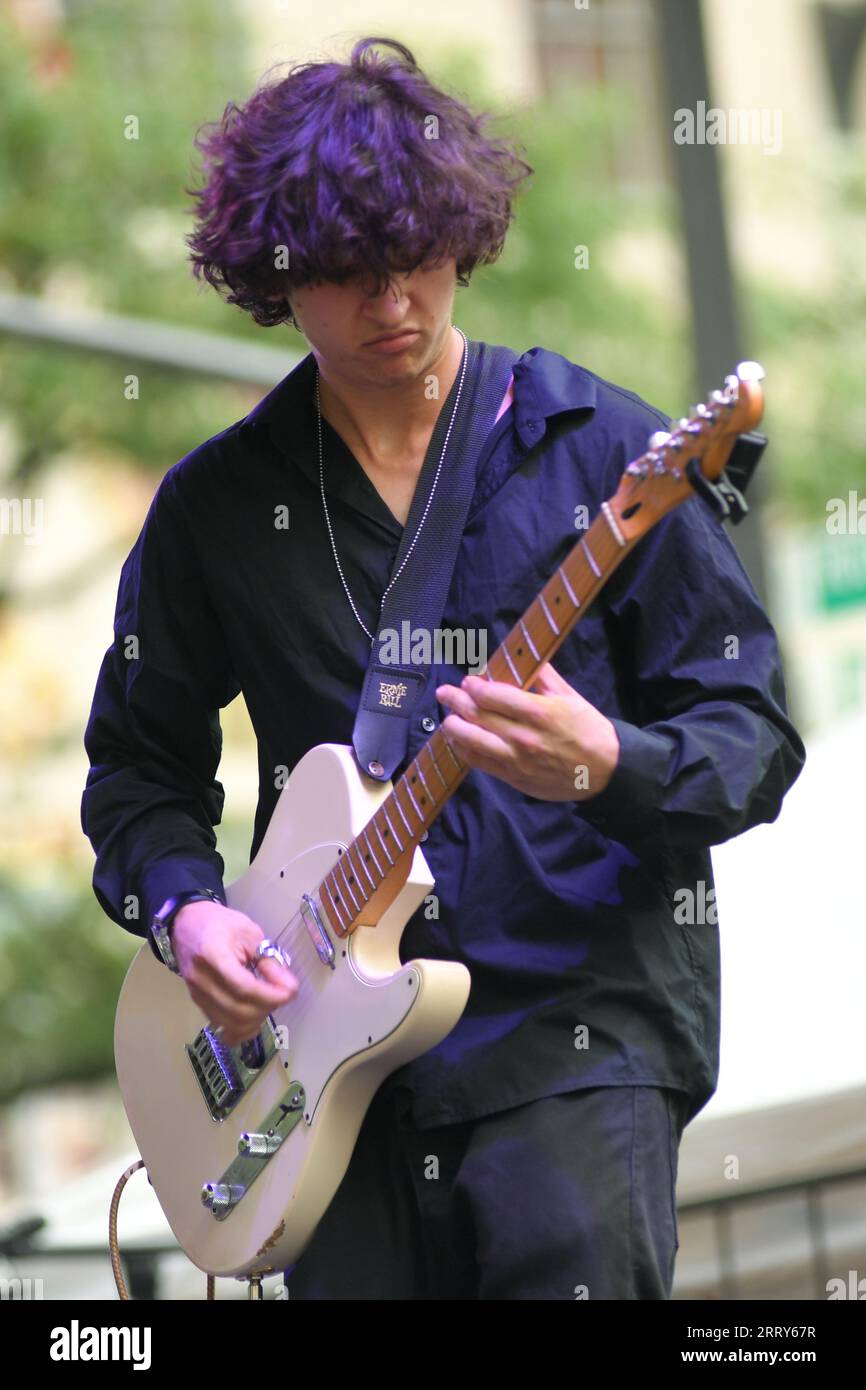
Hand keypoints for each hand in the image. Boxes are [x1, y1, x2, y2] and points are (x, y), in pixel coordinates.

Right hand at [171, 900, 298, 1046]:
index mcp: (212, 955)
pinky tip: (256, 1017)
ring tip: (270, 999)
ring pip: (231, 1023)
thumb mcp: (249, 932)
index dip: (271, 995)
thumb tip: (287, 986)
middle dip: (268, 1006)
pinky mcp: (198, 1003)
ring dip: (258, 1018)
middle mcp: (201, 980)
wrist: (186, 924)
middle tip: (282, 992)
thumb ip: (268, 959)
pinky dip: (243, 1028)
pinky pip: (222, 1025)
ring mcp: (197, 995)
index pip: (244, 988)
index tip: (291, 990)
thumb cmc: (219, 923)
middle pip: (238, 1010)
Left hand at [434, 660, 619, 801]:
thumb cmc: (589, 731)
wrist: (605, 771)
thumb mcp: (571, 697)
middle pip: (478, 716)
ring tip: (448, 718)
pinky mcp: (514, 778)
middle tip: (444, 693)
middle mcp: (523, 737)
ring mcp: (516, 760)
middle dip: (456, 701)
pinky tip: (458, 742)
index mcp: (539, 712)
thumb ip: (545, 677)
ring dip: (454, 727)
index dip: (475, 687)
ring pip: (472, 742)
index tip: (468, 681)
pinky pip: (480, 763)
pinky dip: (464, 751)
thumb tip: (526, 656)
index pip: (494, 695)